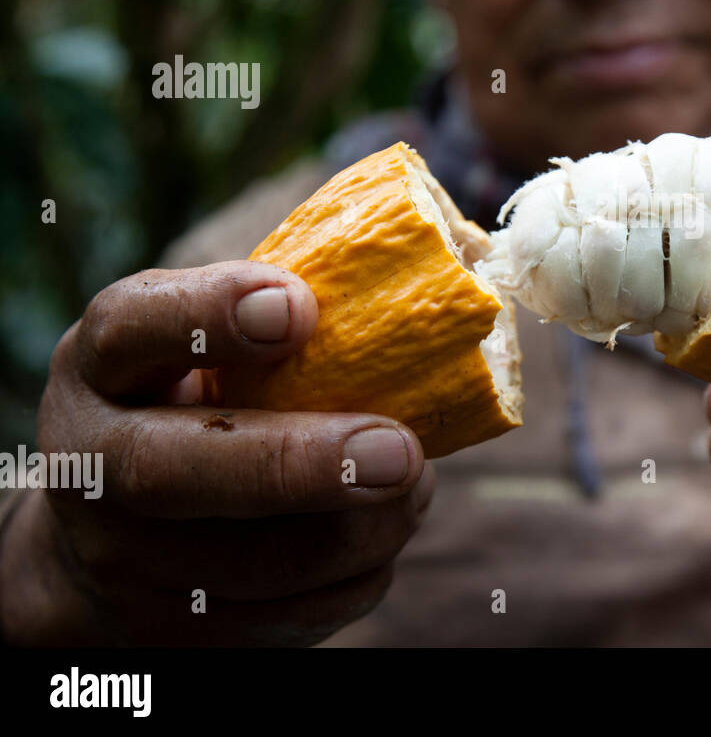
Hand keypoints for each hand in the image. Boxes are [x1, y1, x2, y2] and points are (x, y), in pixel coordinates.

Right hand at [0, 262, 432, 645]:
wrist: (124, 533)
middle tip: (397, 451)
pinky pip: (293, 615)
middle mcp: (92, 465)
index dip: (208, 315)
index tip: (298, 308)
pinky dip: (359, 573)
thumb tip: (429, 265)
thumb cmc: (204, 401)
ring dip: (360, 528)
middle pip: (168, 470)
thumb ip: (276, 311)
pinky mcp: (177, 634)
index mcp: (102, 366)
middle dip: (295, 464)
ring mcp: (123, 562)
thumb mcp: (208, 342)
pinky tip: (381, 530)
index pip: (131, 328)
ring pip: (252, 564)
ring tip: (414, 483)